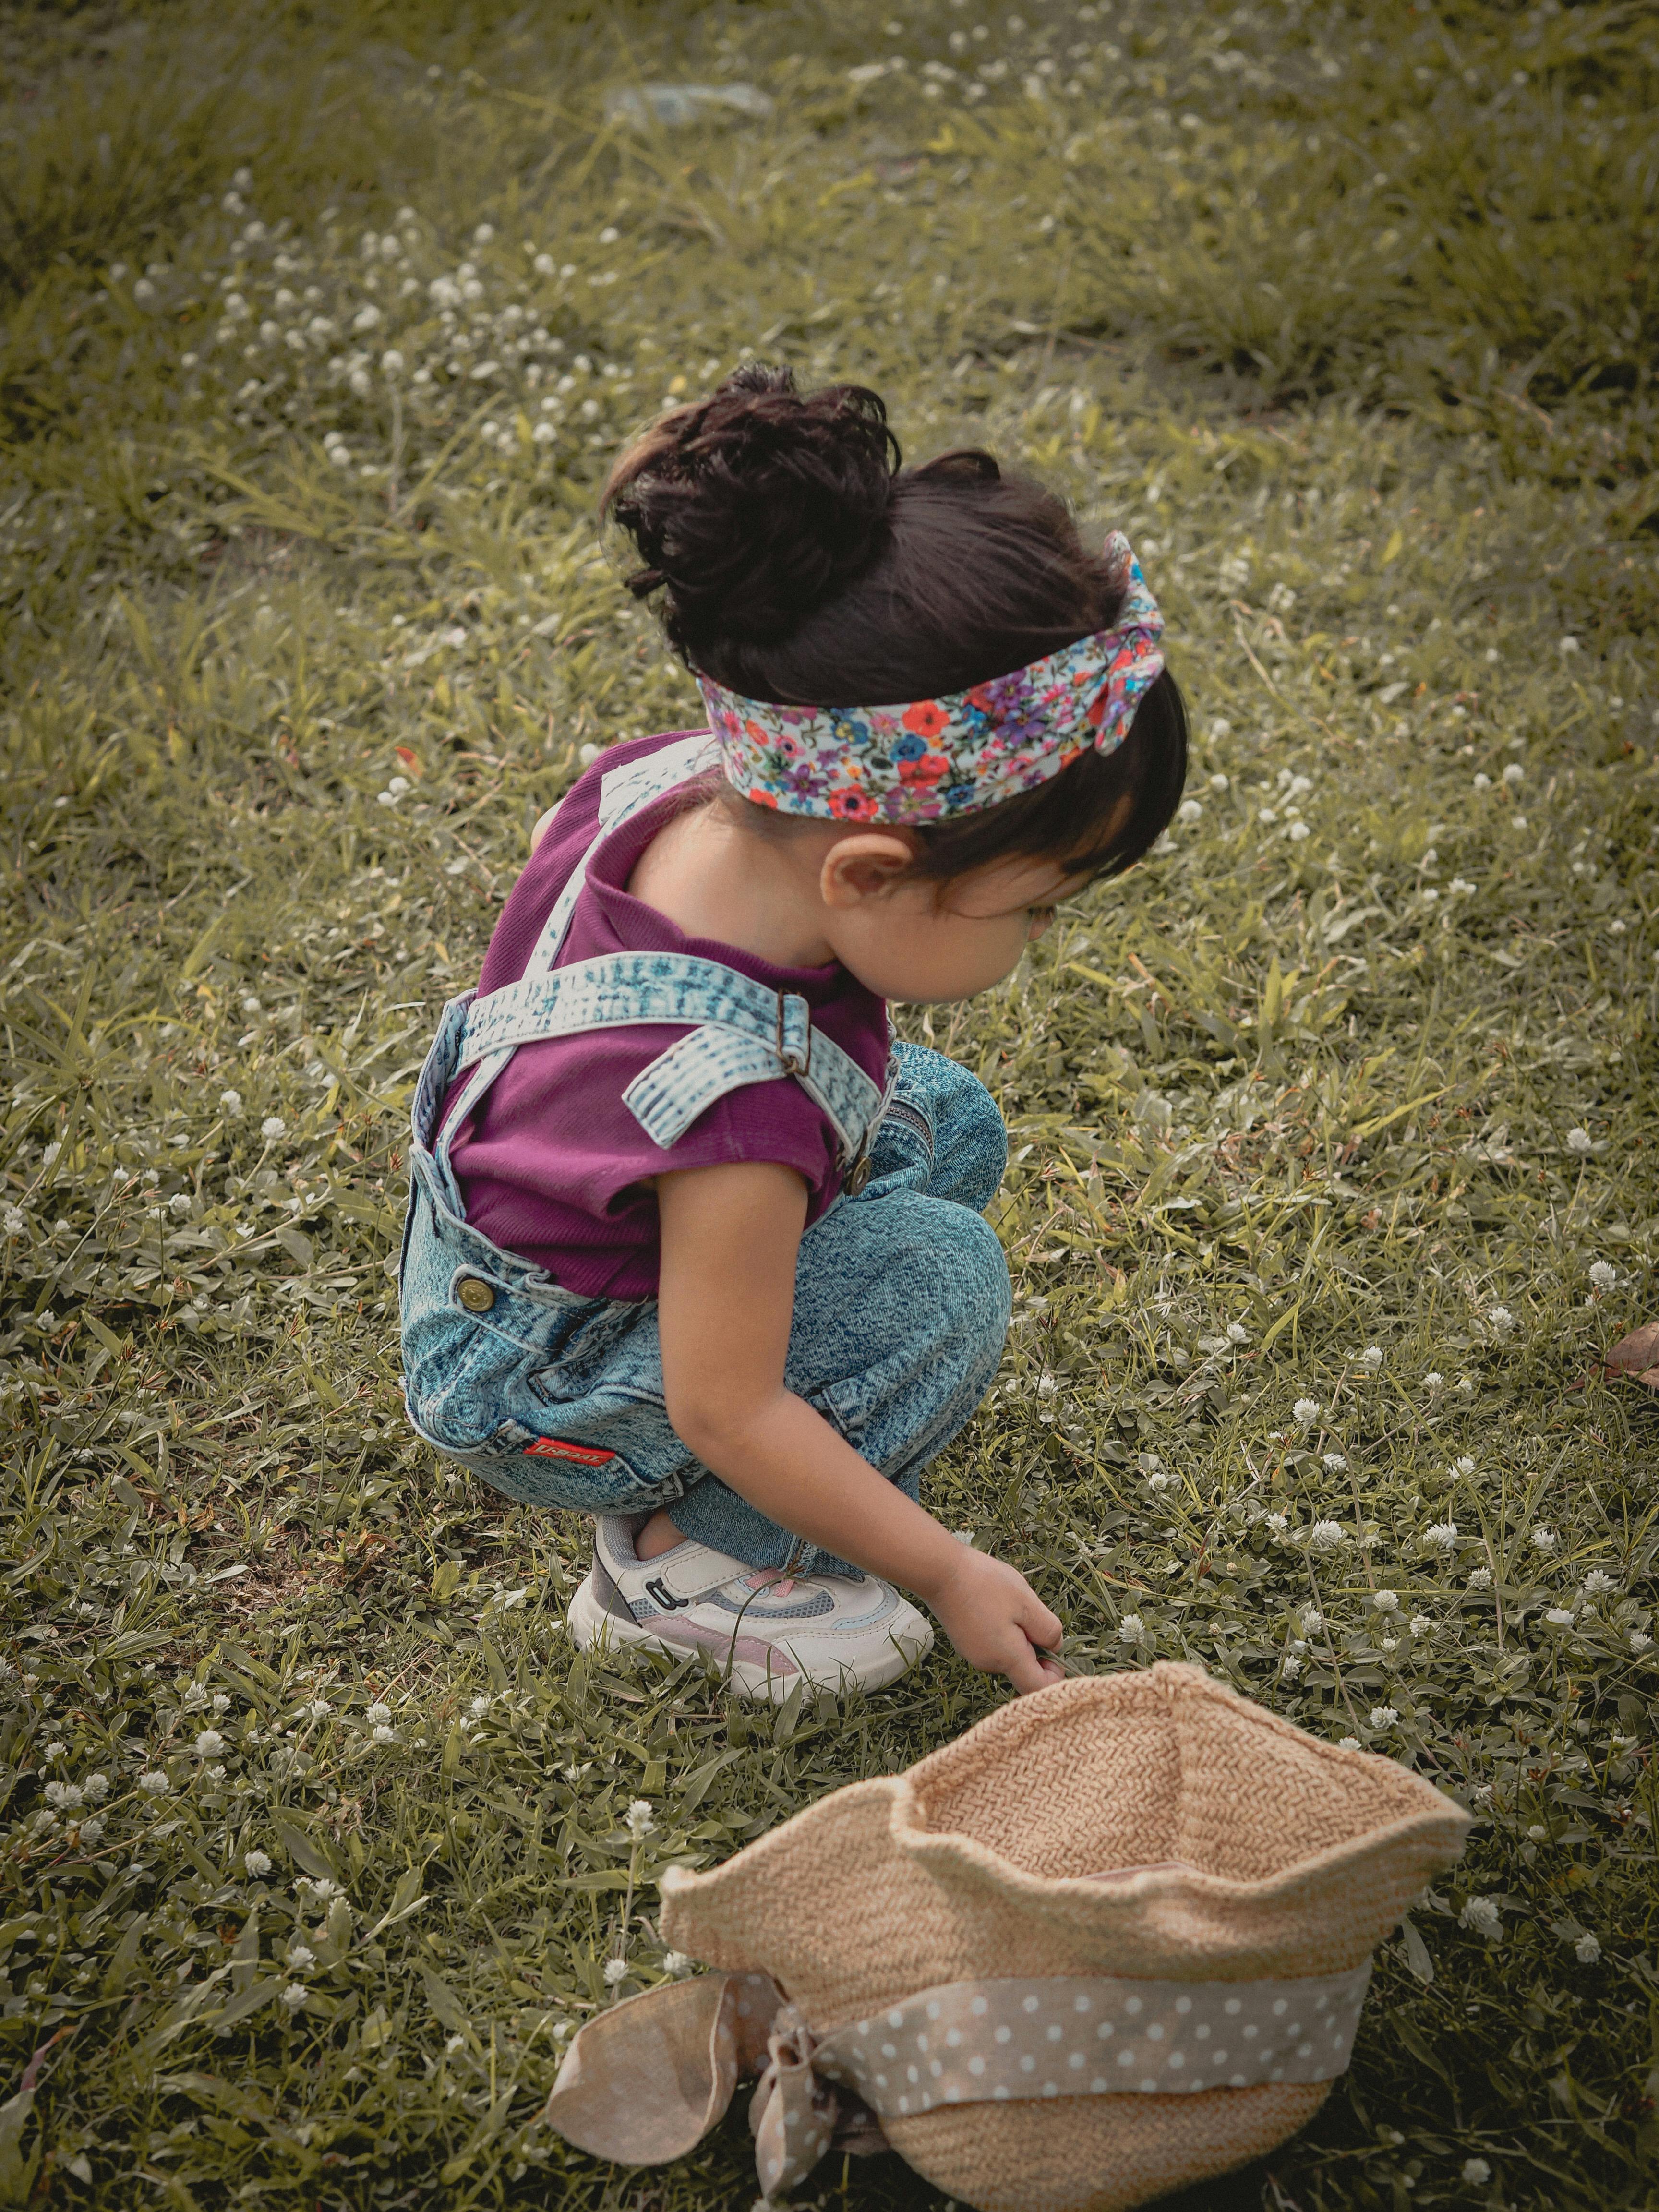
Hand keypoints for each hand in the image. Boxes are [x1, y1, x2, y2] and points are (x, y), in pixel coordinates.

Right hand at [922, 1546, 1064, 1694]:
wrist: (940, 1571)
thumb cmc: (985, 1584)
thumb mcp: (1027, 1603)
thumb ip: (1048, 1630)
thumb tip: (1055, 1647)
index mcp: (1007, 1658)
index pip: (1038, 1687)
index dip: (1055, 1675)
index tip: (1054, 1647)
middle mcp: (989, 1663)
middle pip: (1023, 1669)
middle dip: (1035, 1646)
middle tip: (1030, 1613)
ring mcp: (974, 1653)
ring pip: (1009, 1654)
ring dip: (1018, 1634)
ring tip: (1009, 1604)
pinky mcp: (965, 1641)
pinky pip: (994, 1644)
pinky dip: (1002, 1629)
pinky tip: (994, 1603)